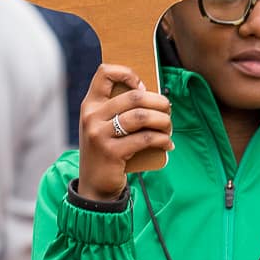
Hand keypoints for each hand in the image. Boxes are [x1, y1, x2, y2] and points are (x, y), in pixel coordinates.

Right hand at [77, 64, 172, 201]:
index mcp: (90, 105)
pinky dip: (162, 140)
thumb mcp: (103, 126)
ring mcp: (99, 135)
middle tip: (168, 110)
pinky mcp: (111, 152)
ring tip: (169, 127)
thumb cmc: (106, 151)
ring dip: (163, 120)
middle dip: (158, 101)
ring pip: (141, 116)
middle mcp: (91, 117)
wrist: (94, 187)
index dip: (128, 73)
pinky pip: (145, 139)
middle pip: (134, 96)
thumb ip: (118, 109)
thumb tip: (154, 96)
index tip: (143, 87)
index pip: (105, 72)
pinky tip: (167, 144)